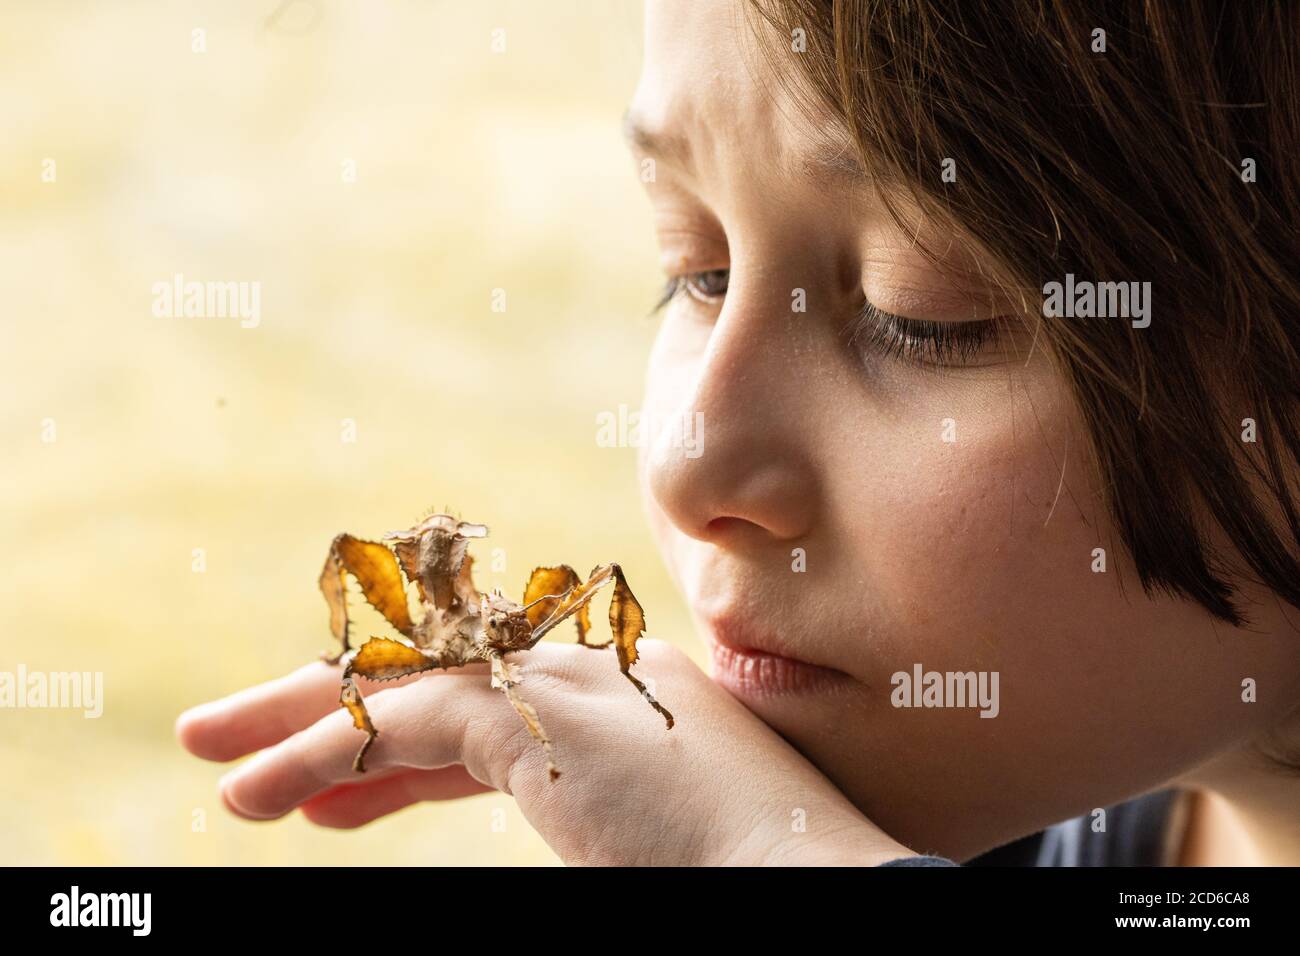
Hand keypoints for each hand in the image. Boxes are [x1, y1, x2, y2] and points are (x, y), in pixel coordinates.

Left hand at [175, 639, 914, 865]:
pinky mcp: (539, 715)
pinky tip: (261, 792)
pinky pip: (402, 718)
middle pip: (431, 679)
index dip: (393, 755)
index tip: (324, 798)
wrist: (813, 885)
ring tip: (220, 766)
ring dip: (300, 725)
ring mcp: (567, 688)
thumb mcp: (651, 839)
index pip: (482, 712)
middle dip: (326, 709)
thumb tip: (574, 830)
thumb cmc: (750, 880)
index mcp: (625, 705)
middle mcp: (590, 678)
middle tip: (237, 743)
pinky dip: (324, 751)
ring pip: (402, 685)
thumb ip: (594, 814)